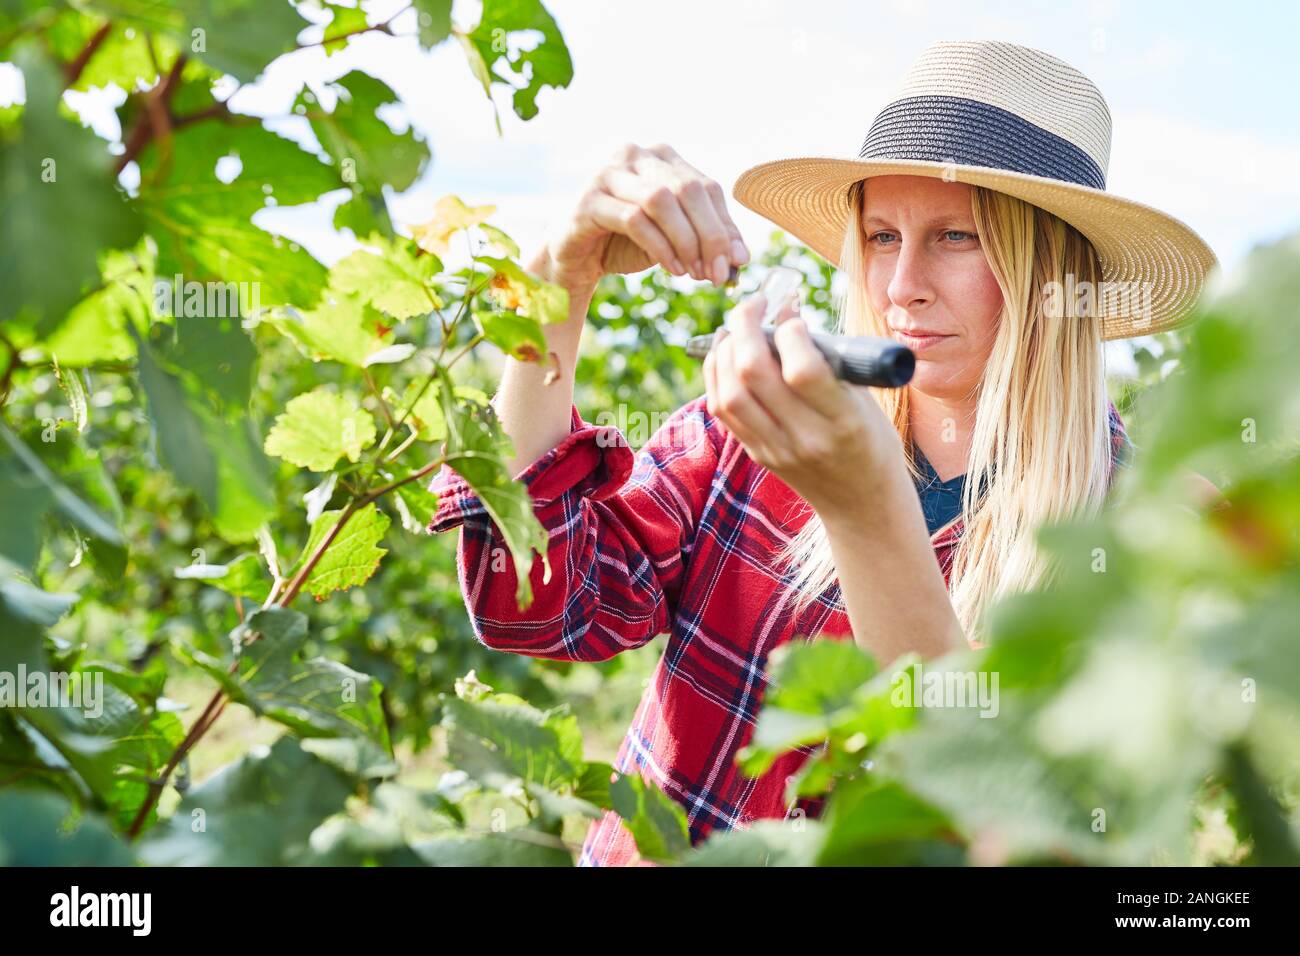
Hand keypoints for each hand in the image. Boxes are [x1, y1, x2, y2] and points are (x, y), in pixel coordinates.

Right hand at [537, 142, 749, 291]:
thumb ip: (705, 240)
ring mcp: (608, 173)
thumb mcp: (674, 240)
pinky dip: (660, 246)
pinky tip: (672, 268)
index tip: (736, 263)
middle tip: (717, 273)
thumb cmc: (627, 243)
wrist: (575, 258)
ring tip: (692, 272)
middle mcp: (634, 155)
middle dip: (709, 236)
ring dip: (684, 241)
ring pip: (662, 200)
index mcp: (661, 157)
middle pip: (688, 190)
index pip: (707, 187)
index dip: (726, 226)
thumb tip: (741, 258)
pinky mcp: (589, 199)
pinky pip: (634, 219)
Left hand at [702, 293, 902, 515]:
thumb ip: (829, 362)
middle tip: (754, 306)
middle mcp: (805, 438)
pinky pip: (722, 410)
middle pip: (752, 375)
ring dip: (724, 350)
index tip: (793, 317)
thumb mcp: (865, 400)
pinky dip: (716, 375)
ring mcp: (775, 450)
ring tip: (736, 327)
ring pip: (728, 394)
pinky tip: (725, 353)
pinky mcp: (757, 454)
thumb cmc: (872, 441)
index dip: (789, 333)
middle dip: (746, 327)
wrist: (862, 504)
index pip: (801, 371)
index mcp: (843, 422)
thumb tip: (786, 314)